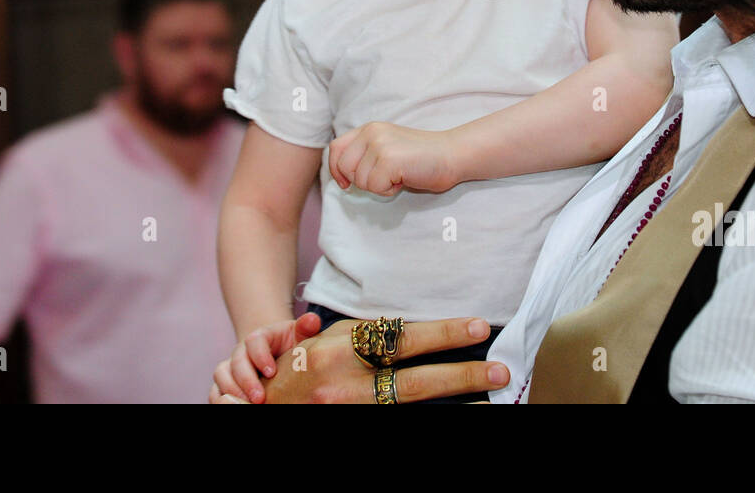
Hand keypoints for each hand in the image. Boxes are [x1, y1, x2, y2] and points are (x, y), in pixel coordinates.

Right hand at [210, 312, 321, 403]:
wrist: (276, 355)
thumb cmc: (290, 345)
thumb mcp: (300, 335)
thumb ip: (306, 327)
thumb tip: (312, 320)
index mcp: (260, 337)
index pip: (254, 341)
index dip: (260, 356)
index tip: (272, 372)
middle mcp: (241, 351)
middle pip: (236, 361)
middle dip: (246, 380)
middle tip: (259, 398)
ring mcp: (231, 367)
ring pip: (221, 376)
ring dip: (232, 392)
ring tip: (249, 405)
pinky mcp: (225, 383)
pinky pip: (215, 391)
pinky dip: (220, 400)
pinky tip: (237, 408)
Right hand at [260, 316, 508, 403]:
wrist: (254, 404)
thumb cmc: (292, 367)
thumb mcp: (323, 342)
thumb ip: (362, 335)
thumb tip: (407, 330)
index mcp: (340, 352)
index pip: (402, 340)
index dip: (442, 334)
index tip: (478, 328)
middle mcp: (345, 385)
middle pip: (413, 382)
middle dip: (460, 375)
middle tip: (499, 369)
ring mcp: (347, 411)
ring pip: (408, 408)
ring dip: (450, 401)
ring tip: (487, 396)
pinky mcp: (350, 427)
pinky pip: (393, 423)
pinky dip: (424, 418)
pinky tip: (455, 414)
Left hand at [328, 122, 458, 194]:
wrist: (451, 155)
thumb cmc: (421, 158)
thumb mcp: (387, 147)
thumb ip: (365, 154)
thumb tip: (341, 177)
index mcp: (369, 128)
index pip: (335, 148)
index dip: (336, 170)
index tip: (346, 184)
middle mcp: (371, 132)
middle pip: (344, 167)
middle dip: (361, 181)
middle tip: (385, 178)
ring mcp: (379, 145)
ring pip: (360, 181)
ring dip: (378, 187)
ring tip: (399, 176)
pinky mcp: (389, 159)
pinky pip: (375, 187)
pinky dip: (389, 191)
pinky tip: (404, 179)